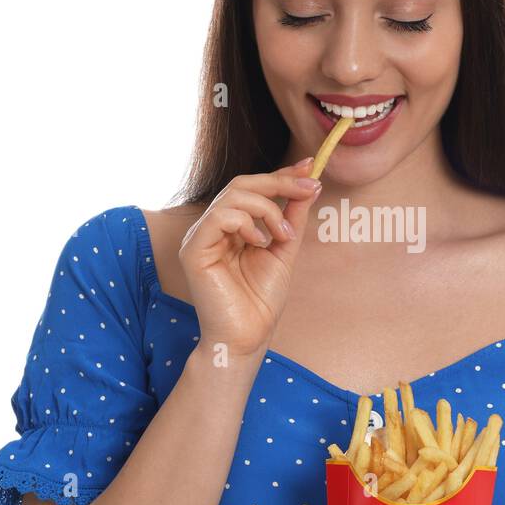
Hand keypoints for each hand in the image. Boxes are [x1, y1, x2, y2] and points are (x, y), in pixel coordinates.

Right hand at [178, 160, 323, 358]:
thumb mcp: (284, 249)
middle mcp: (212, 227)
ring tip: (283, 235)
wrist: (248, 337)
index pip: (253, 188)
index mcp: (231, 226)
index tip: (311, 167)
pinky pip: (219, 217)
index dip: (281, 175)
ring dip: (267, 208)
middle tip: (308, 187)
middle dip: (279, 182)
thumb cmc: (261, 300)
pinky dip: (246, 223)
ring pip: (232, 196)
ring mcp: (200, 237)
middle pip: (241, 184)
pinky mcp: (193, 250)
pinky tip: (260, 243)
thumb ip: (292, 217)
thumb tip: (310, 184)